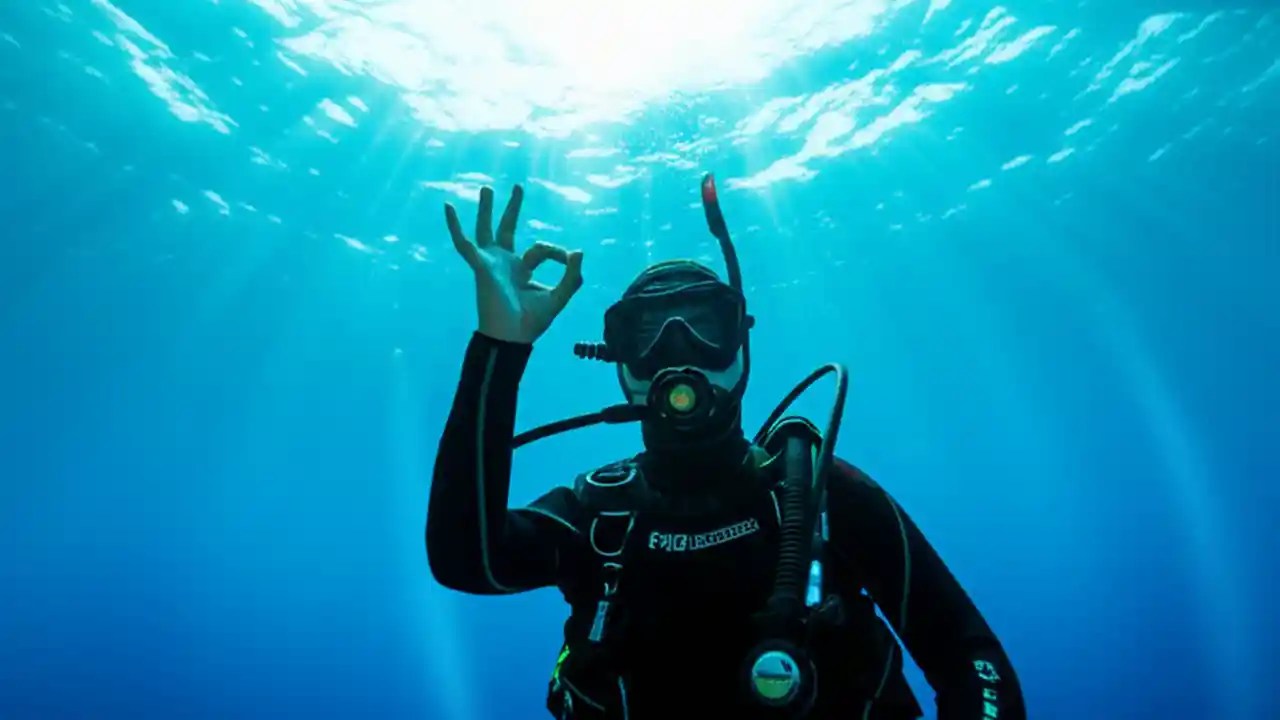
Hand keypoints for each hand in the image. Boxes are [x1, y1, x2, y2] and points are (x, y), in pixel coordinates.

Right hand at [445, 185, 583, 344]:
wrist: (512, 337)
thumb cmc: (532, 322)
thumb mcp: (559, 296)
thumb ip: (572, 275)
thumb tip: (579, 251)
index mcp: (522, 269)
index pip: (541, 248)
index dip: (557, 252)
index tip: (569, 260)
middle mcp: (504, 263)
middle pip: (507, 228)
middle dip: (512, 208)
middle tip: (518, 187)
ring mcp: (491, 263)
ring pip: (486, 230)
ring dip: (486, 209)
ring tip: (487, 189)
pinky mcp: (480, 266)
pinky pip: (463, 243)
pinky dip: (454, 226)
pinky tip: (447, 207)